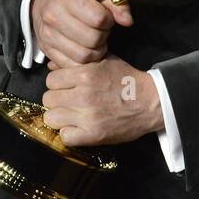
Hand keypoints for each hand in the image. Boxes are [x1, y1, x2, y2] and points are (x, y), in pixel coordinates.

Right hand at [32, 0, 131, 70]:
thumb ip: (116, 4)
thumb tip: (127, 21)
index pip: (98, 18)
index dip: (109, 20)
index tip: (107, 19)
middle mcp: (53, 16)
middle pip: (92, 39)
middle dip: (103, 37)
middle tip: (102, 31)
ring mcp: (48, 35)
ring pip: (83, 55)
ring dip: (96, 51)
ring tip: (95, 41)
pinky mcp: (46, 49)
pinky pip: (71, 65)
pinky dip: (84, 61)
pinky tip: (85, 49)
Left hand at [42, 54, 163, 146]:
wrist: (151, 102)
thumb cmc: (128, 80)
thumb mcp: (105, 61)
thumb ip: (78, 62)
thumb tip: (51, 66)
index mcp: (85, 74)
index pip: (51, 80)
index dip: (58, 84)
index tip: (67, 88)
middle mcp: (83, 94)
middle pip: (48, 99)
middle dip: (58, 100)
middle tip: (70, 102)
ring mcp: (87, 116)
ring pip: (51, 118)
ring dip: (61, 118)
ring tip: (73, 116)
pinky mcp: (92, 134)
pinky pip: (64, 136)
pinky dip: (70, 134)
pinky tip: (79, 128)